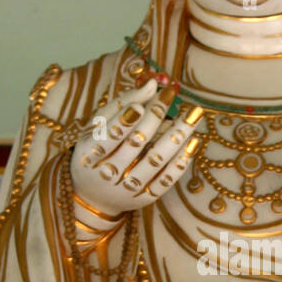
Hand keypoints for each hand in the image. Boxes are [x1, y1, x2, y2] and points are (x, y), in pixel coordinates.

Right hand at [71, 78, 201, 216]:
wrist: (93, 195)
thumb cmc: (96, 149)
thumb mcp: (99, 125)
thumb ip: (124, 103)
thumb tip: (153, 84)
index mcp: (88, 153)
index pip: (109, 135)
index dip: (125, 119)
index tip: (142, 102)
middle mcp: (107, 173)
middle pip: (134, 144)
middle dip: (155, 117)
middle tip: (173, 95)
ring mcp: (127, 188)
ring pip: (154, 161)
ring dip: (176, 137)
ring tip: (193, 116)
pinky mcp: (145, 198)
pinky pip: (166, 180)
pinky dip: (181, 161)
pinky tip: (193, 141)